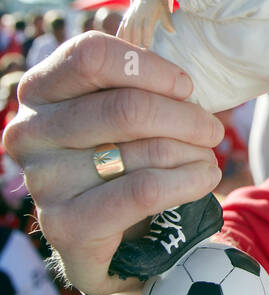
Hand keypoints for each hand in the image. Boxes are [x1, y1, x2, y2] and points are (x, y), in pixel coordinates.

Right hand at [2, 33, 224, 294]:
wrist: (111, 239)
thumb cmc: (122, 158)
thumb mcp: (124, 112)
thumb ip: (141, 83)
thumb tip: (186, 73)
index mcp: (40, 89)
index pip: (89, 55)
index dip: (149, 67)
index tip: (187, 86)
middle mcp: (29, 131)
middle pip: (125, 107)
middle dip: (185, 117)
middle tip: (212, 130)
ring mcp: (42, 181)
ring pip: (142, 150)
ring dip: (192, 152)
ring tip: (206, 157)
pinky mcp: (66, 225)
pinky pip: (144, 192)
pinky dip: (188, 181)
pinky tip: (204, 179)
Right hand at [118, 0, 174, 49]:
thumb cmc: (159, 4)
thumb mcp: (164, 9)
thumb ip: (167, 20)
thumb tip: (172, 31)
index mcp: (149, 13)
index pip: (147, 26)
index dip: (147, 36)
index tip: (147, 46)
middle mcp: (138, 14)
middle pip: (136, 29)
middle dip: (136, 40)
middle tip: (137, 53)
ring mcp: (130, 16)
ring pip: (127, 29)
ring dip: (127, 40)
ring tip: (128, 52)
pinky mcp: (125, 18)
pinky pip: (121, 27)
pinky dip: (120, 36)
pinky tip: (119, 46)